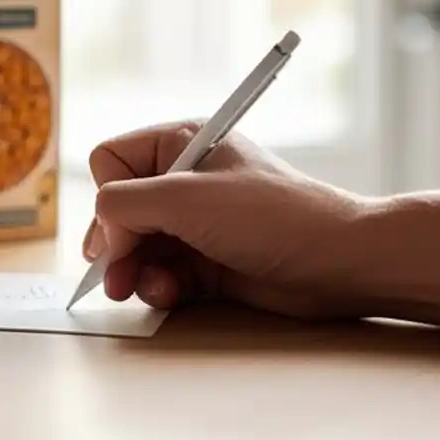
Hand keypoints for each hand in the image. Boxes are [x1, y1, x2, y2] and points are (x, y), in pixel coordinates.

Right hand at [83, 121, 370, 319]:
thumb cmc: (272, 217)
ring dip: (135, 272)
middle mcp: (183, 181)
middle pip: (117, 211)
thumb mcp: (184, 199)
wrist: (339, 262)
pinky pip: (160, 274)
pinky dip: (159, 287)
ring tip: (149, 289)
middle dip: (115, 247)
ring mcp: (194, 223)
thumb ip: (123, 204)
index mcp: (180, 145)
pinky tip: (173, 295)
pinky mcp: (206, 260)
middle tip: (116, 278)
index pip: (110, 162)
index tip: (124, 232)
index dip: (110, 200)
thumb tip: (100, 236)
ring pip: (134, 248)